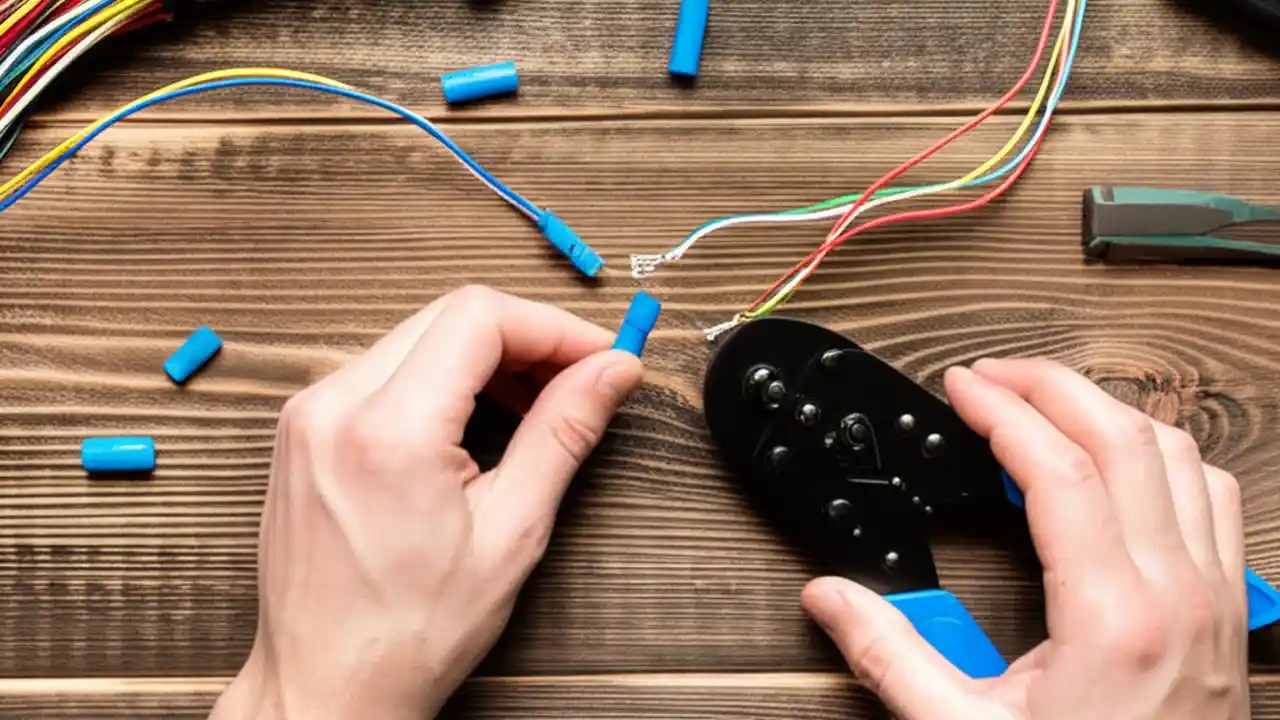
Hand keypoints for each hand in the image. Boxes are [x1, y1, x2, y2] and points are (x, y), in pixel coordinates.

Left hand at [209, 286, 643, 719]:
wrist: (326, 686)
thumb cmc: (407, 634)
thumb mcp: (511, 533)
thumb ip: (563, 434)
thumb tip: (610, 372)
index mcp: (387, 431)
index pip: (479, 317)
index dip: (552, 327)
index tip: (596, 357)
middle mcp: (333, 407)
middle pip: (448, 316)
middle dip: (524, 338)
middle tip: (575, 381)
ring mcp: (308, 416)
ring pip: (416, 336)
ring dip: (483, 357)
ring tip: (531, 407)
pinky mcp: (302, 430)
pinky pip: (382, 369)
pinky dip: (439, 378)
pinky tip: (474, 420)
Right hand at [802, 358, 1247, 719]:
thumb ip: (889, 658)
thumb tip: (829, 597)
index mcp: (1113, 618)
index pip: (1059, 470)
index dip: (1003, 411)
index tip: (963, 388)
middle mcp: (1177, 596)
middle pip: (1127, 438)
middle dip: (1055, 386)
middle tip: (996, 376)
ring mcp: (1213, 601)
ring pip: (1182, 456)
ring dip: (1112, 413)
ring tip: (1050, 407)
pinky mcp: (1226, 616)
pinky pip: (1213, 499)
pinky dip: (1165, 458)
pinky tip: (1122, 467)